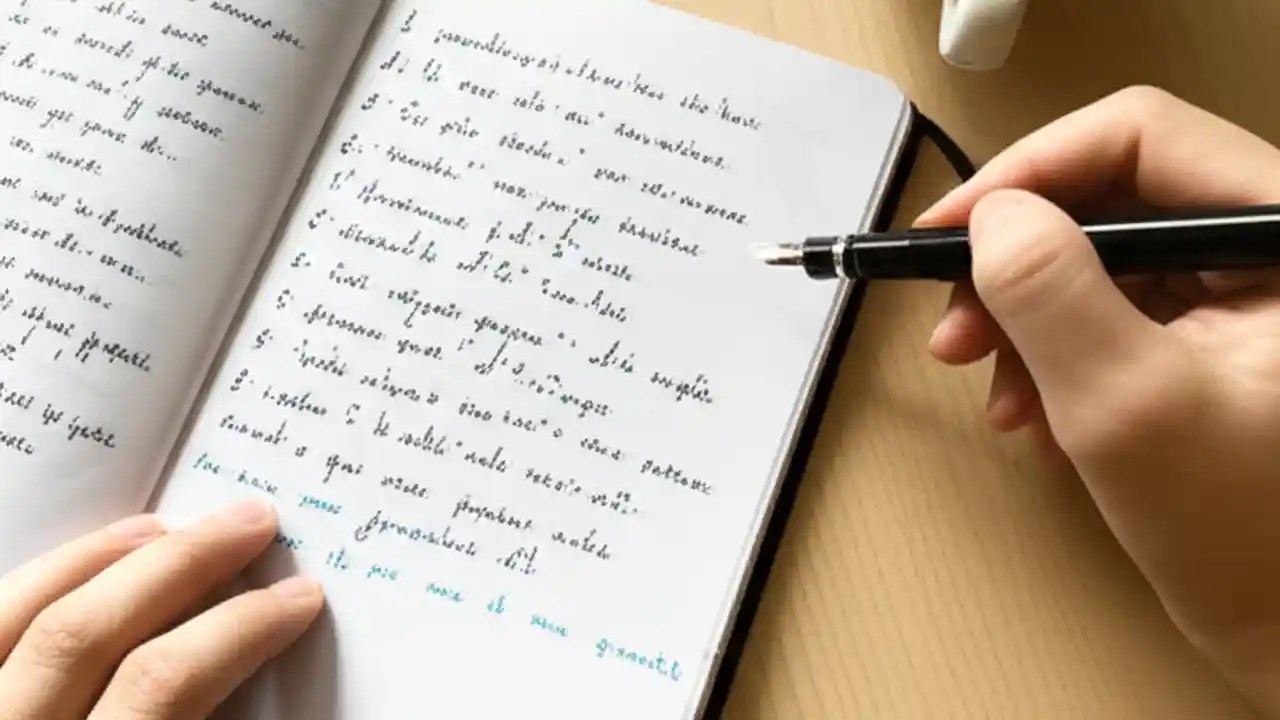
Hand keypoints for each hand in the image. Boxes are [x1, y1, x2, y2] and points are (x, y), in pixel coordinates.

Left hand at [0, 500, 322, 718]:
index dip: (238, 632)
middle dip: (184, 564)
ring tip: (173, 528)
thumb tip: (261, 664)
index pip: (162, 685)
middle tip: (251, 523)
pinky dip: (37, 582)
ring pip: (23, 614)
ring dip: (105, 558)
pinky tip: (82, 563)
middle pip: (89, 631)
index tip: (296, 600)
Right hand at [919, 85, 1279, 714]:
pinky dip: (1051, 350)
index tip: (953, 228)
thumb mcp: (1127, 407)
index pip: (1141, 136)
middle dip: (1013, 261)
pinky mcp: (1209, 326)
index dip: (1030, 172)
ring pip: (1096, 252)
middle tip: (954, 322)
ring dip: (1023, 317)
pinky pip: (1105, 303)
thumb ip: (1054, 295)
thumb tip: (994, 216)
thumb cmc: (1247, 537)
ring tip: (996, 388)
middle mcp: (1266, 245)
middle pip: (1109, 194)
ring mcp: (1240, 288)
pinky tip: (1036, 407)